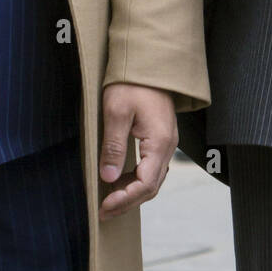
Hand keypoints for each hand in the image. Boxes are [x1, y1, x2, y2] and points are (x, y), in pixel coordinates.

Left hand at [99, 83, 176, 220]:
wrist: (149, 59)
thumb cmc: (132, 82)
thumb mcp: (117, 112)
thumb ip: (114, 146)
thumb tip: (109, 177)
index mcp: (160, 142)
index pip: (145, 184)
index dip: (124, 199)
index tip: (104, 206)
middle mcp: (168, 145)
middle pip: (151, 186)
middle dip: (127, 202)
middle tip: (103, 211)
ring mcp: (166, 141)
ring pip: (153, 178)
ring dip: (132, 192)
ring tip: (109, 199)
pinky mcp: (160, 136)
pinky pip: (152, 167)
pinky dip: (137, 179)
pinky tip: (121, 179)